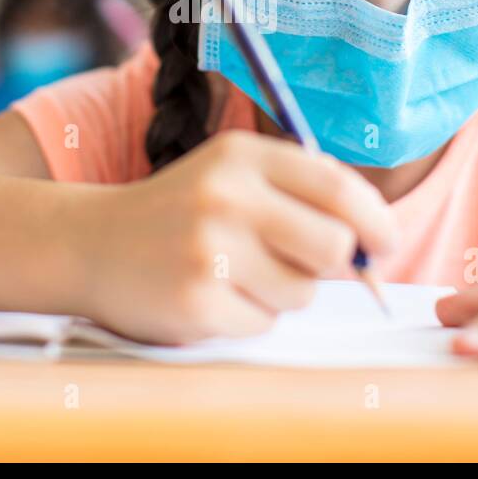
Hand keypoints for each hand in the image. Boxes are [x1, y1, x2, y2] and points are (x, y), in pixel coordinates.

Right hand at [71, 131, 397, 344]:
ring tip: (240, 274)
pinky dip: (248, 317)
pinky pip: (263, 323)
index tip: (384, 244)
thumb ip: (303, 192)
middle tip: (301, 262)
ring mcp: (208, 249)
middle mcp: (225, 195)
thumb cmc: (183, 211)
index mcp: (242, 155)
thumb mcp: (235, 174)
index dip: (376, 221)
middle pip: (333, 246)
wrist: (93, 243)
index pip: (338, 188)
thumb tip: (376, 241)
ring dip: (284, 292)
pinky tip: (213, 294)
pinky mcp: (196, 300)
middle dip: (330, 263)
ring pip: (302, 291)